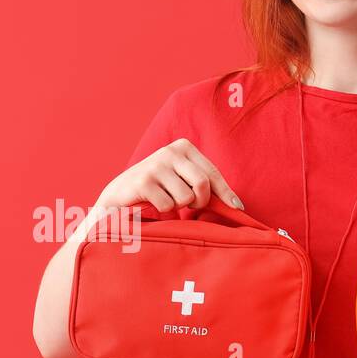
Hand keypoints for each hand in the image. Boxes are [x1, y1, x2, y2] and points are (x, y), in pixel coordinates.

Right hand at [94, 138, 242, 215]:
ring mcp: (156, 165)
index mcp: (184, 146)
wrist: (119, 195)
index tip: (238, 208)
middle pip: (202, 184)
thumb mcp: (181, 179)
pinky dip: (163, 210)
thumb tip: (236, 205)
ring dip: (177, 206)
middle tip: (188, 206)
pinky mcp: (143, 181)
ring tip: (164, 199)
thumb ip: (204, 184)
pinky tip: (152, 202)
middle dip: (200, 202)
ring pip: (185, 198)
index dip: (226, 193)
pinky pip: (167, 205)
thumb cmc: (157, 189)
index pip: (213, 173)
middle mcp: (170, 151)